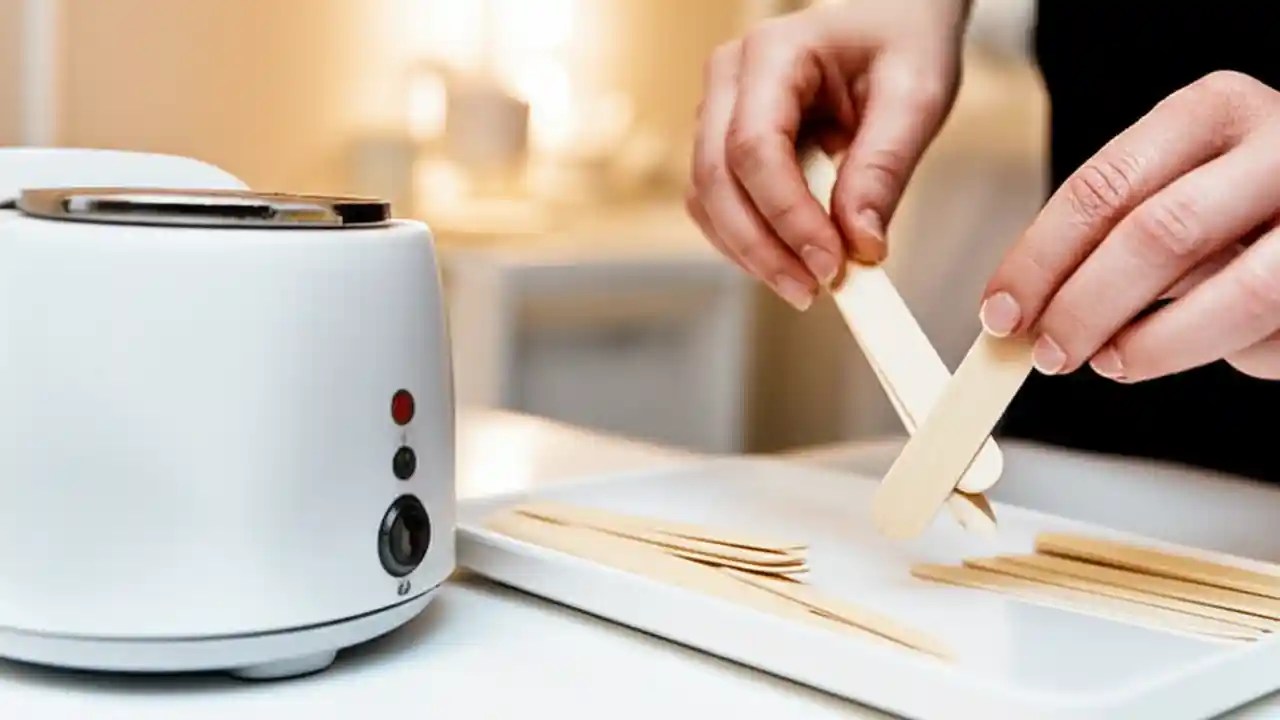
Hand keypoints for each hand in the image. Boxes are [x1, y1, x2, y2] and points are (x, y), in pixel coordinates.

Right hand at [685, 0, 969, 309]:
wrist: (894, 20)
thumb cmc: (904, 42)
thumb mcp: (916, 96)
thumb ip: (884, 168)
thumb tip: (860, 245)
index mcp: (774, 52)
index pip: (755, 147)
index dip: (787, 216)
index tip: (830, 264)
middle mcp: (730, 78)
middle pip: (716, 179)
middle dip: (760, 246)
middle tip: (811, 291)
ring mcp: (719, 110)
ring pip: (706, 198)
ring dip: (749, 251)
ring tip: (807, 285)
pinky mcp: (725, 143)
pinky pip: (718, 204)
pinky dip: (748, 241)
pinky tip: (790, 263)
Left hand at [980, 70, 1279, 381]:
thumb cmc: (1244, 203)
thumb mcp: (1179, 190)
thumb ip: (1115, 234)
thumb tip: (1031, 306)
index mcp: (1211, 111)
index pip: (1103, 186)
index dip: (1040, 259)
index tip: (1000, 311)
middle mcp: (1278, 144)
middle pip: (1159, 234)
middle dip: (1086, 307)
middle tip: (1048, 352)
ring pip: (1238, 292)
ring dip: (1155, 344)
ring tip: (1112, 361)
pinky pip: (1278, 328)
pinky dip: (1232, 354)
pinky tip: (1201, 352)